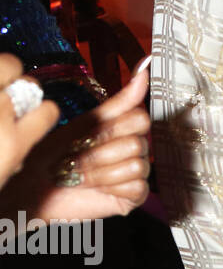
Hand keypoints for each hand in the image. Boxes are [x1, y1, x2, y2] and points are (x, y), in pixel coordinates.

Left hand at [0, 57, 151, 223]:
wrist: (34, 185)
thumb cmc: (54, 153)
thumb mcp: (85, 123)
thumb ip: (118, 102)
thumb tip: (143, 73)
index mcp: (125, 128)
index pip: (141, 119)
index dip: (113, 129)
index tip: (90, 135)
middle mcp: (136, 148)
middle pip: (137, 144)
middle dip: (100, 153)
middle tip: (78, 158)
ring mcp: (137, 171)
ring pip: (135, 166)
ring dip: (101, 173)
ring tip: (81, 175)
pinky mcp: (135, 195)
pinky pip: (136, 187)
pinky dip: (110, 188)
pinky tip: (94, 188)